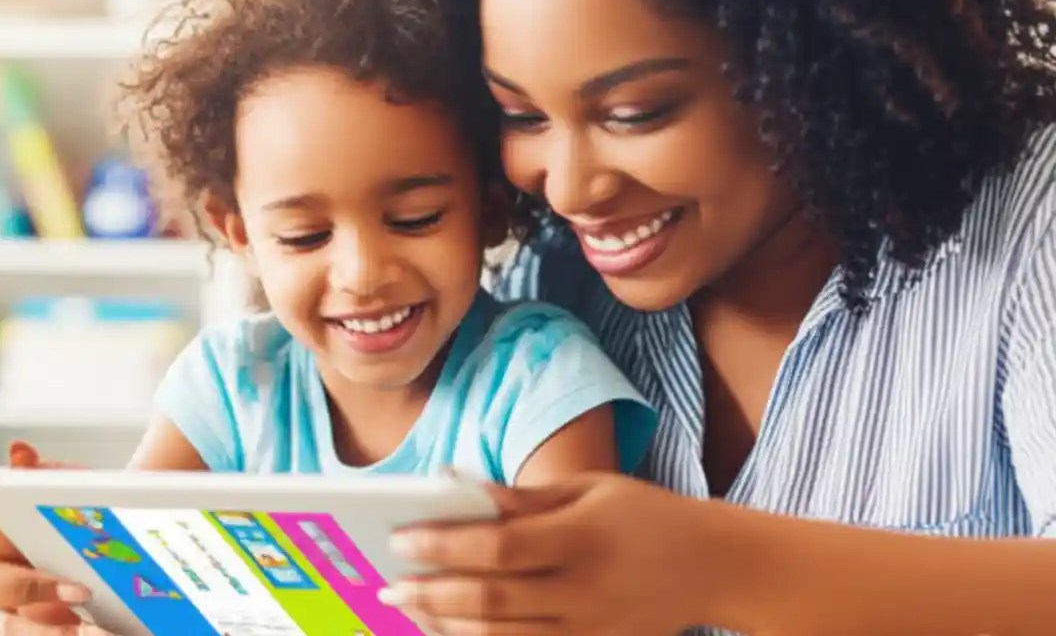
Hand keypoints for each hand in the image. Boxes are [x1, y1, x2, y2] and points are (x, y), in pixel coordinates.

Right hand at [0, 442, 116, 635]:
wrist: (109, 546)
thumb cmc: (79, 515)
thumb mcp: (69, 489)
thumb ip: (43, 474)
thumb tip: (18, 450)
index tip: (40, 539)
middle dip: (26, 588)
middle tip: (80, 590)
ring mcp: (2, 611)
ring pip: (4, 626)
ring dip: (45, 629)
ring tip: (92, 627)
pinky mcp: (25, 633)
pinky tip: (97, 633)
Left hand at [379, 474, 718, 635]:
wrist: (715, 566)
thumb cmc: (642, 516)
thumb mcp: (588, 489)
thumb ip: (519, 496)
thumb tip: (449, 484)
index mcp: (584, 537)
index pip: (499, 547)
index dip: (443, 546)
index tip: (399, 539)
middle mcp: (587, 591)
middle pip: (493, 601)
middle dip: (432, 595)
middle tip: (389, 587)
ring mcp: (592, 631)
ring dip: (447, 627)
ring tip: (410, 609)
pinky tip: (451, 631)